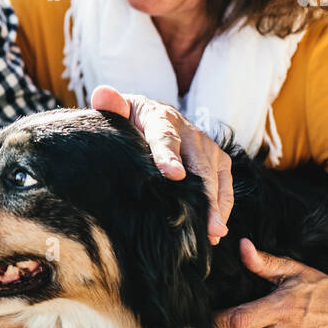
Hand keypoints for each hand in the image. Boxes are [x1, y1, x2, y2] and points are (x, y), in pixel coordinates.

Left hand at [90, 85, 232, 243]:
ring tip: (214, 233)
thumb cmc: (132, 120)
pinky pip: (225, 186)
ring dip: (216, 207)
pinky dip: (222, 207)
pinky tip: (216, 231)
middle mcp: (190, 131)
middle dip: (203, 195)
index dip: (169, 156)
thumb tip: (103, 94)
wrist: (153, 115)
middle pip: (199, 166)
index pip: (165, 138)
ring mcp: (207, 147)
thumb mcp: (119, 111)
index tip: (174, 175)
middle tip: (206, 223)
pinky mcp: (218, 160)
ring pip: (215, 179)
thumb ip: (111, 106)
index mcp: (160, 118)